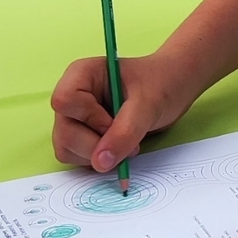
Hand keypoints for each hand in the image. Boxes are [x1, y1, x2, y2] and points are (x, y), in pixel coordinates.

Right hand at [49, 52, 196, 174]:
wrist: (173, 89)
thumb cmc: (160, 85)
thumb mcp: (147, 105)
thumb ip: (124, 132)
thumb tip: (100, 163)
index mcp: (81, 75)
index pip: (65, 101)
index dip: (90, 119)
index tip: (115, 122)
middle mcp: (72, 96)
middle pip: (65, 132)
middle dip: (98, 144)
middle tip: (129, 141)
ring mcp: (74, 118)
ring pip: (66, 148)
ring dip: (98, 155)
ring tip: (127, 143)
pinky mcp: (81, 135)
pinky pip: (76, 157)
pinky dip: (98, 160)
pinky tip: (119, 148)